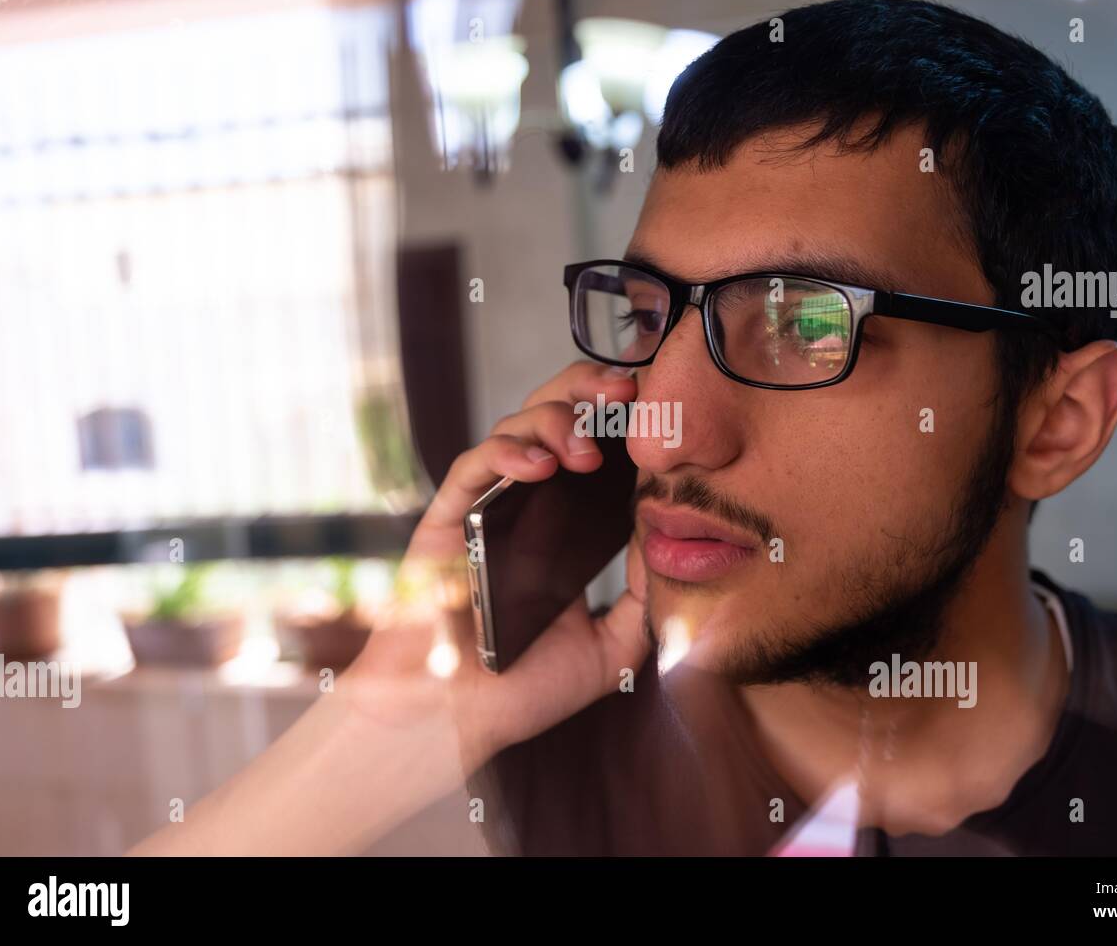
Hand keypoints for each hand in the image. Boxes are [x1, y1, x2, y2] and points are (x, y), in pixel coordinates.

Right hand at [342, 361, 648, 775]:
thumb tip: (670, 539)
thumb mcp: (613, 645)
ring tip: (586, 448)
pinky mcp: (446, 520)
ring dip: (553, 423)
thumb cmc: (525, 687)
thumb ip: (645, 598)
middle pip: (554, 418)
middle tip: (626, 393)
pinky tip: (538, 464)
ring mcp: (484, 507)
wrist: (459, 722)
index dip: (622, 418)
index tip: (660, 406)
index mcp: (562, 521)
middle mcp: (523, 503)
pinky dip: (504, 454)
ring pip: (514, 430)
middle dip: (589, 393)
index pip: (593, 446)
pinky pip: (472, 469)